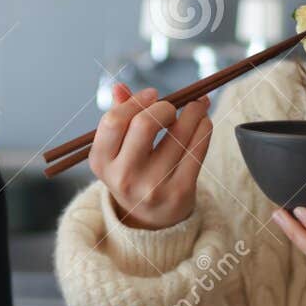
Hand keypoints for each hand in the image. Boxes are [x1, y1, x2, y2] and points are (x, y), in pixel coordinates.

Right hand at [90, 82, 213, 230]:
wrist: (150, 219)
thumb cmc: (133, 173)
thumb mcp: (116, 151)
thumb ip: (118, 117)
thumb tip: (120, 87)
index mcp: (102, 162)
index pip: (114, 121)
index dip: (136, 101)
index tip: (152, 94)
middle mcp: (124, 176)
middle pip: (145, 124)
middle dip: (164, 106)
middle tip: (171, 106)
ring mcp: (153, 186)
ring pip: (180, 133)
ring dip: (193, 111)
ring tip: (196, 106)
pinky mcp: (180, 191)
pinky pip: (198, 147)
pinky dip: (204, 127)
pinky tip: (203, 122)